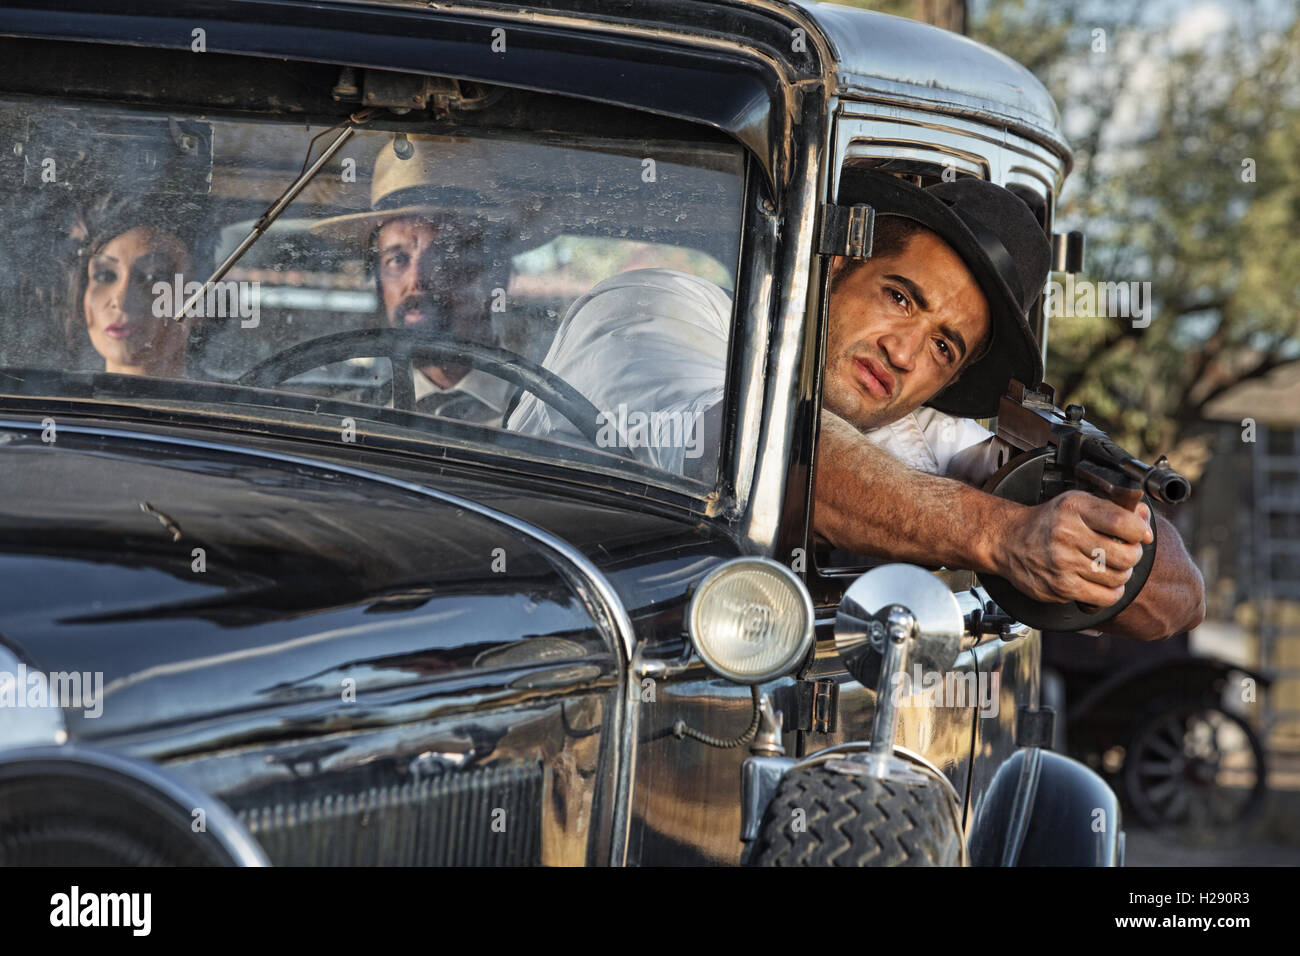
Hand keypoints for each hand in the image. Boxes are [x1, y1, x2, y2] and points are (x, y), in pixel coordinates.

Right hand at [995, 491, 1153, 605]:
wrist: (1008, 541)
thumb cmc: (1047, 522)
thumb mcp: (1077, 503)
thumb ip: (1114, 509)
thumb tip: (1145, 528)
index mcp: (1074, 509)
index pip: (1124, 523)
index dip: (1139, 531)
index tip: (1137, 534)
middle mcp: (1067, 535)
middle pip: (1126, 555)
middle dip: (1132, 556)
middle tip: (1124, 553)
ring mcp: (1062, 563)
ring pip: (1118, 578)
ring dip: (1121, 575)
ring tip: (1109, 567)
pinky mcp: (1060, 587)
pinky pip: (1104, 597)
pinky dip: (1110, 592)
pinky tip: (1102, 583)